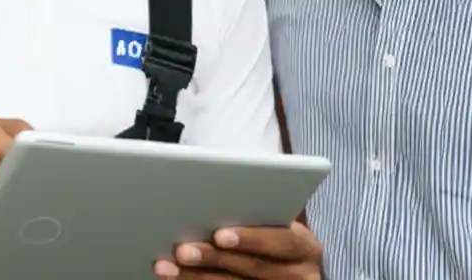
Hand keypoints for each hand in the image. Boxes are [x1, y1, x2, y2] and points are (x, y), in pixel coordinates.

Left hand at [154, 221, 322, 278]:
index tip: (220, 235)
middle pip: (253, 268)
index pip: (282, 240)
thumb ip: (253, 214)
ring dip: (197, 278)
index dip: (251, 238)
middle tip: (182, 250)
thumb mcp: (274, 223)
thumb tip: (208, 200)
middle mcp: (299, 274)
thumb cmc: (271, 233)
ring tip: (167, 268)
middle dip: (213, 258)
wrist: (285, 269)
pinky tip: (177, 279)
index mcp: (304, 246)